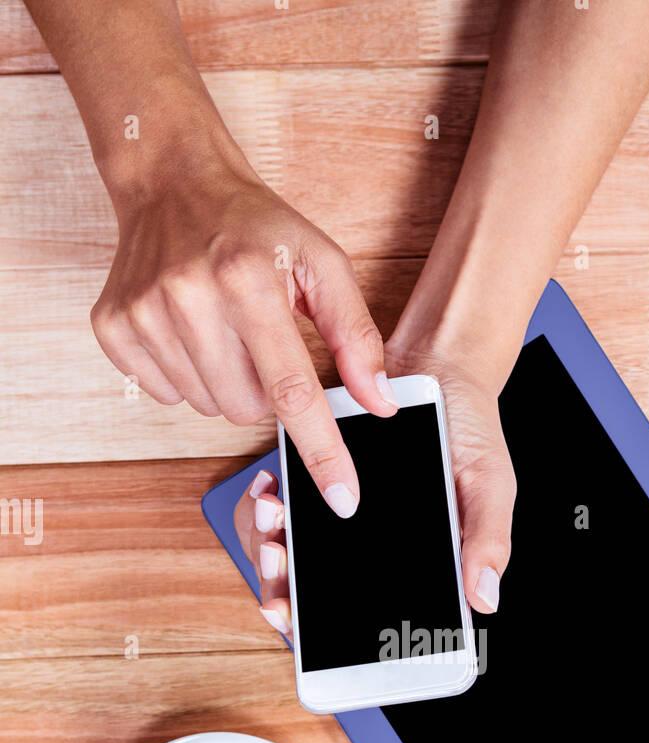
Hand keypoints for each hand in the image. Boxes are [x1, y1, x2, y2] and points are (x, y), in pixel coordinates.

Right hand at [92, 155, 397, 516]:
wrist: (173, 182)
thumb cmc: (255, 226)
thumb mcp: (323, 264)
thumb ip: (356, 336)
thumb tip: (378, 404)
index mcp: (248, 279)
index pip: (292, 391)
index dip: (322, 451)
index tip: (343, 499)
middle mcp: (189, 296)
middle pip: (247, 410)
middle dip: (266, 392)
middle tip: (261, 341)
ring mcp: (144, 314)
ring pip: (208, 408)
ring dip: (228, 383)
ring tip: (224, 328)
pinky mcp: (114, 327)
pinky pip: (165, 396)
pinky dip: (187, 376)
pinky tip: (190, 331)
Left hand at [234, 333, 515, 637]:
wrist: (441, 364)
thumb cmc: (470, 432)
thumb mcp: (490, 486)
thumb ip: (487, 542)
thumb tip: (484, 600)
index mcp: (406, 564)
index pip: (355, 616)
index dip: (316, 628)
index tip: (290, 619)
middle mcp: (364, 548)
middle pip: (309, 590)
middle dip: (280, 584)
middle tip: (276, 560)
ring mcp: (337, 516)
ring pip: (286, 552)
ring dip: (267, 542)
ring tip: (275, 517)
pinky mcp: (316, 481)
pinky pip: (280, 506)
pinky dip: (266, 503)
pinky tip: (269, 491)